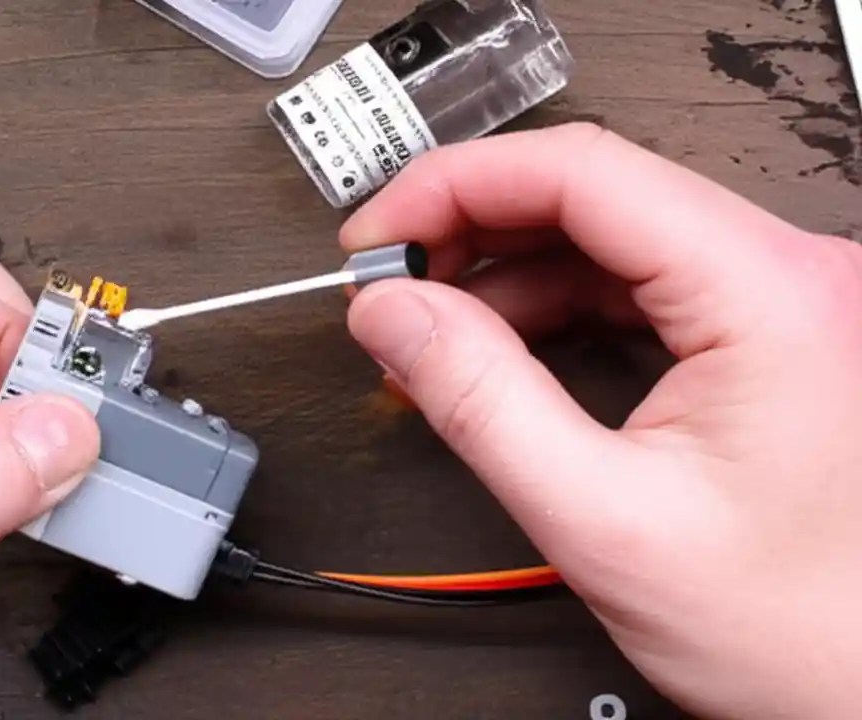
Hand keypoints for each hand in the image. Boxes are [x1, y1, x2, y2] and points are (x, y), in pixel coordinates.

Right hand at [343, 123, 861, 719]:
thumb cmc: (797, 628)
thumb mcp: (603, 519)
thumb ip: (482, 401)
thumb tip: (392, 313)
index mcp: (769, 292)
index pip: (582, 174)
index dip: (456, 187)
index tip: (380, 233)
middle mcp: (786, 274)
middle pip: (591, 193)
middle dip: (470, 228)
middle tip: (387, 279)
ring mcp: (774, 302)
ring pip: (603, 239)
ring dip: (502, 274)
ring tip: (426, 329)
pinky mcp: (754, 336)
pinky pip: (630, 288)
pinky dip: (548, 309)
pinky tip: (491, 349)